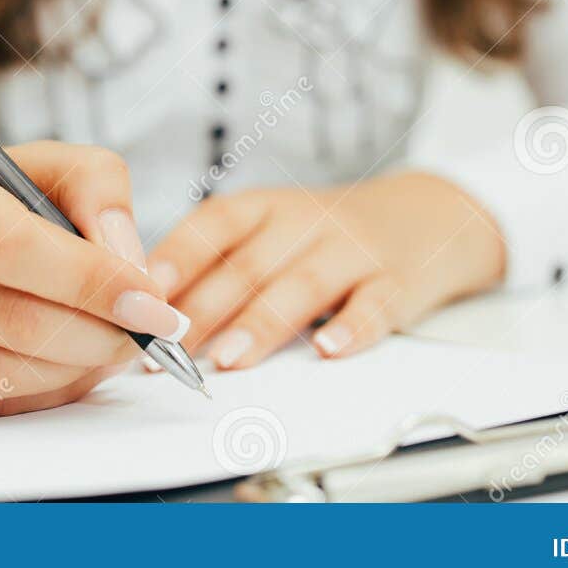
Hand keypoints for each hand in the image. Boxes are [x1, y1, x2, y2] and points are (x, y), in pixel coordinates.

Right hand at [0, 142, 187, 415]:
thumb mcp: (44, 169)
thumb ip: (98, 189)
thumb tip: (127, 261)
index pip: (10, 245)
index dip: (90, 281)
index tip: (151, 302)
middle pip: (9, 318)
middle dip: (95, 335)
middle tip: (142, 335)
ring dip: (69, 370)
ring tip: (103, 348)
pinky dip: (31, 394)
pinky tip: (56, 367)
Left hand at [146, 172, 504, 370]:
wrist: (427, 216)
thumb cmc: (325, 236)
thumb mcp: (270, 232)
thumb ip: (217, 265)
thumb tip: (143, 310)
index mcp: (264, 208)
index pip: (212, 226)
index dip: (175, 259)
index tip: (140, 293)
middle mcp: (305, 221)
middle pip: (249, 264)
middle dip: (204, 309)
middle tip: (168, 349)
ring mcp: (352, 250)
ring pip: (303, 284)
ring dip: (262, 323)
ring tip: (228, 360)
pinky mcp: (398, 282)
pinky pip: (375, 304)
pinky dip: (352, 327)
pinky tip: (328, 350)